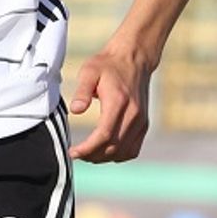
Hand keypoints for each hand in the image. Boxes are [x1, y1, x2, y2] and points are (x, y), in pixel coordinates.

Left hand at [67, 42, 154, 162]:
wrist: (134, 59)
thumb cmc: (108, 65)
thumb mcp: (89, 71)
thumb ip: (82, 91)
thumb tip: (75, 110)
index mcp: (119, 102)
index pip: (104, 135)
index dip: (87, 148)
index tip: (72, 152)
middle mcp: (134, 115)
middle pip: (113, 147)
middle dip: (92, 155)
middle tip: (75, 154)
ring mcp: (141, 122)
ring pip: (123, 152)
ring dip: (104, 158)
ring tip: (87, 154)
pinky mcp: (144, 125)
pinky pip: (133, 150)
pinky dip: (118, 156)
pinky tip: (104, 152)